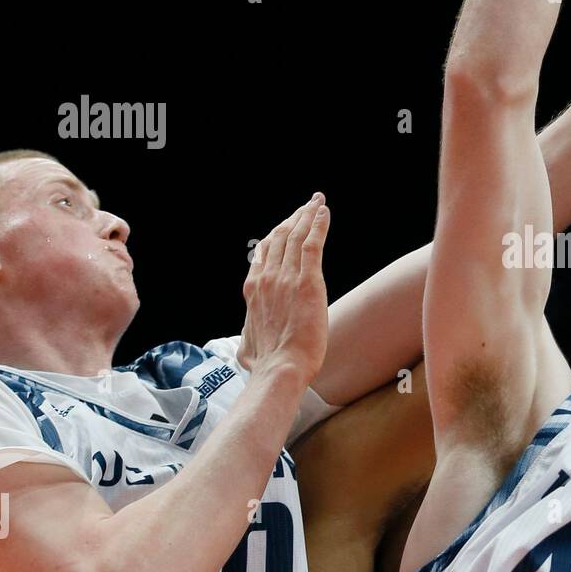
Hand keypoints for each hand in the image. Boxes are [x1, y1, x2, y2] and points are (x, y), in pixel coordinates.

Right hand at [238, 194, 330, 387]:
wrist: (280, 368)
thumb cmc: (266, 363)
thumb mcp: (247, 346)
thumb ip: (248, 338)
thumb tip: (247, 347)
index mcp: (253, 290)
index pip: (264, 253)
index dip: (276, 236)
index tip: (286, 226)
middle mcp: (267, 278)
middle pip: (280, 238)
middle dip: (293, 218)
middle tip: (306, 205)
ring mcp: (286, 278)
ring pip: (296, 237)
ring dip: (307, 216)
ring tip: (316, 202)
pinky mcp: (307, 282)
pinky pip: (312, 245)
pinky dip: (317, 226)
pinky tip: (323, 212)